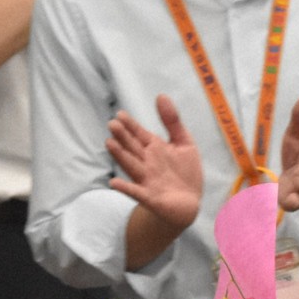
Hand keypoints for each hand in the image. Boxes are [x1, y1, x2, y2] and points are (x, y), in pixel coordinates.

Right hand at [107, 95, 203, 230]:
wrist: (189, 203)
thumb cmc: (185, 172)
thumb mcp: (184, 142)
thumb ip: (172, 121)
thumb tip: (161, 95)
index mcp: (154, 148)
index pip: (139, 134)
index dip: (131, 125)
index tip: (120, 114)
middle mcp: (147, 162)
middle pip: (132, 148)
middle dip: (123, 137)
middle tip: (112, 124)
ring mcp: (147, 180)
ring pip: (131, 165)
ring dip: (121, 156)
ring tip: (109, 143)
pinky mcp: (150, 197)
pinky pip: (137, 192)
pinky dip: (126, 188)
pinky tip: (114, 183)